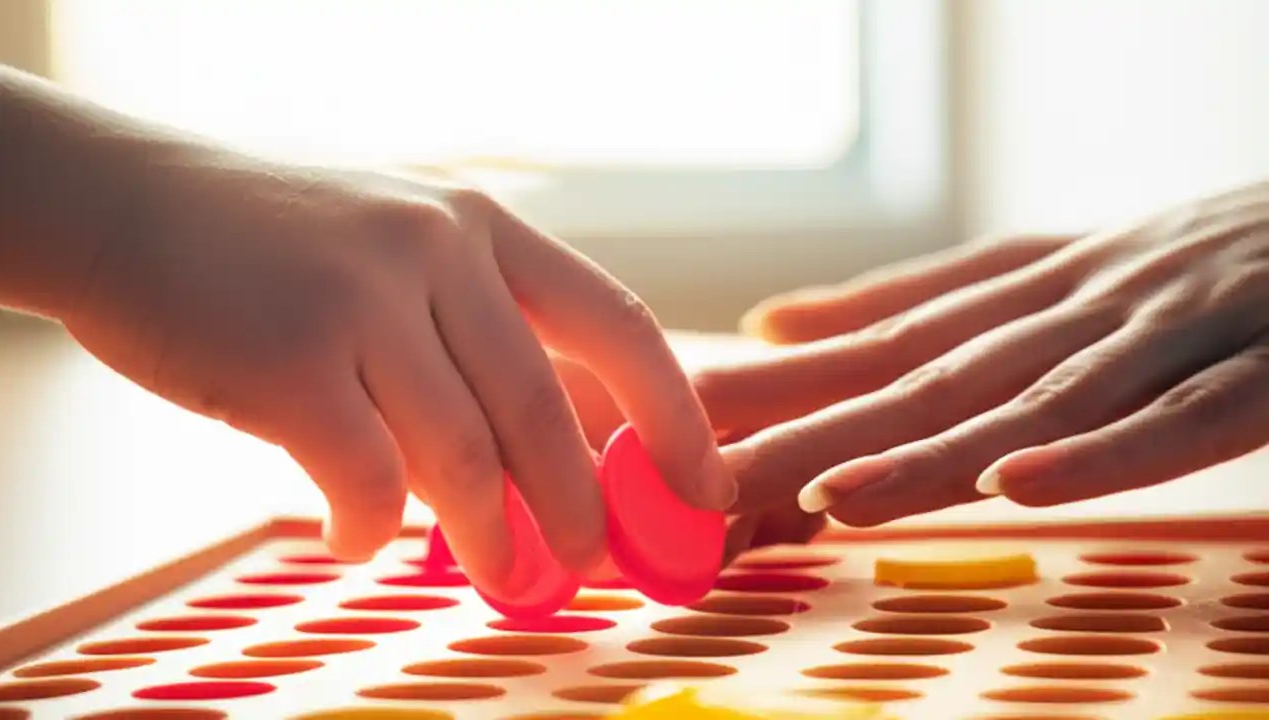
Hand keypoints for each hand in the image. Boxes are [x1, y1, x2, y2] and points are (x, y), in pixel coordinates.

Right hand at [58, 147, 732, 593]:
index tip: (701, 482)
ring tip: (506, 579)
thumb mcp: (396, 240)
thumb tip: (545, 447)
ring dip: (489, 537)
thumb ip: (471, 323)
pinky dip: (368, 527)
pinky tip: (357, 539)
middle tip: (587, 564)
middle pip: (543, 409)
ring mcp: (362, 304)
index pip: (616, 321)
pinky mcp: (289, 362)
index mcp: (480, 225)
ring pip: (461, 457)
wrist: (125, 201)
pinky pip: (362, 480)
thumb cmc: (272, 239)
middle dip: (576, 505)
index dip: (672, 413)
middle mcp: (435, 251)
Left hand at [697, 183, 1268, 528]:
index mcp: (1026, 289)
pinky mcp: (1261, 372)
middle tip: (717, 477)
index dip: (785, 387)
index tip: (690, 420)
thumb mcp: (1045, 272)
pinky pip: (1177, 422)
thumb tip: (779, 321)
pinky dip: (1100, 453)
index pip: (887, 342)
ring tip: (835, 493)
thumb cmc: (1191, 261)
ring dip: (932, 450)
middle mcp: (1079, 306)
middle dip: (818, 431)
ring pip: (1034, 402)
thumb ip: (922, 299)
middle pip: (932, 377)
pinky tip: (1023, 483)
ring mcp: (1167, 334)